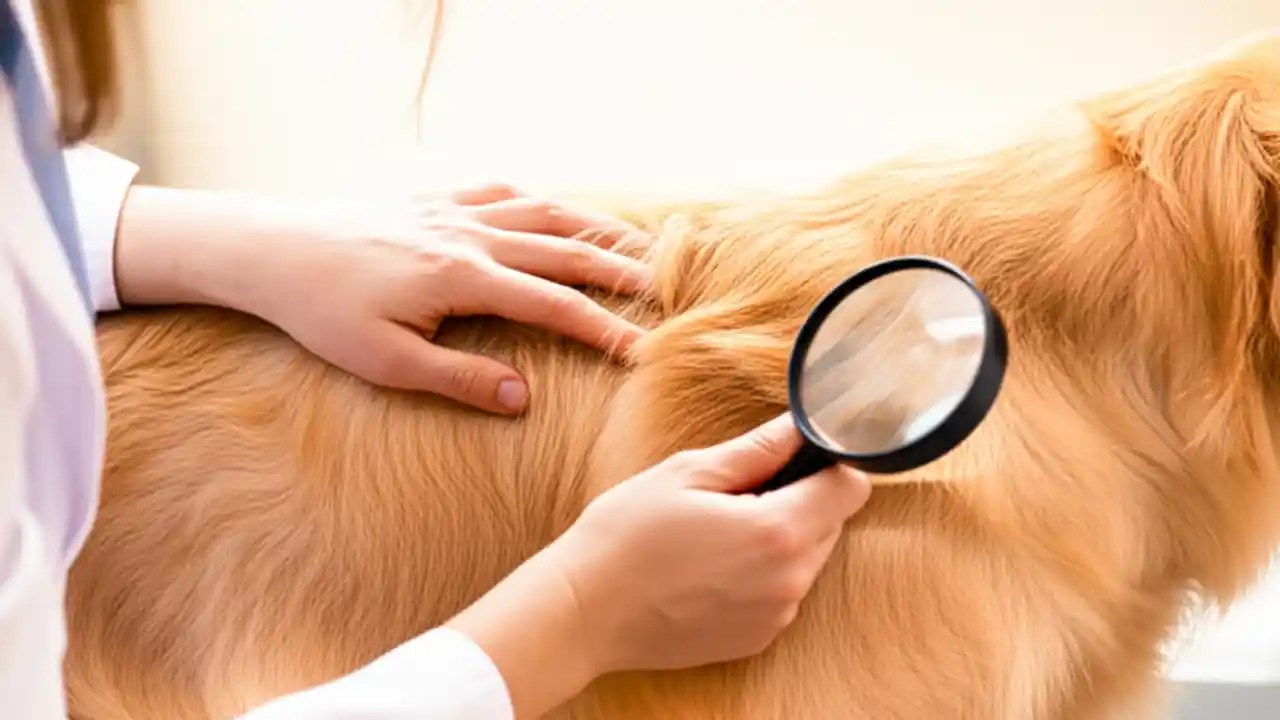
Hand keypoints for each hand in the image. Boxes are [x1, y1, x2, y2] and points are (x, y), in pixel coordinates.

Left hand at [114, 184, 651, 414]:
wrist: (275, 250)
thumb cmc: (324, 314)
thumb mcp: (386, 362)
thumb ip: (459, 379)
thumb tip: (524, 397)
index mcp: (464, 279)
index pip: (554, 307)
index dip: (604, 330)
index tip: (643, 351)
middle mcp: (470, 237)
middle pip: (564, 250)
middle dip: (618, 271)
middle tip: (663, 287)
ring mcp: (454, 211)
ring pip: (542, 212)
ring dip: (592, 228)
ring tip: (633, 243)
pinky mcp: (435, 200)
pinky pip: (502, 191)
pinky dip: (539, 200)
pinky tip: (554, 210)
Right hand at [447, 414, 871, 717]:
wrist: (582, 613)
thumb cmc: (626, 536)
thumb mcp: (688, 473)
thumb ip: (757, 449)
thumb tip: (800, 425)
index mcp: (778, 531)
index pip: (852, 487)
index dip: (829, 463)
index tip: (793, 456)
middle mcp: (790, 581)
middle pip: (831, 522)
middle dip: (799, 498)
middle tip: (735, 491)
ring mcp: (776, 616)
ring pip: (806, 557)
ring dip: (779, 537)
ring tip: (715, 531)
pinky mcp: (757, 639)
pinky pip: (781, 591)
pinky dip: (760, 573)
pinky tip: (710, 566)